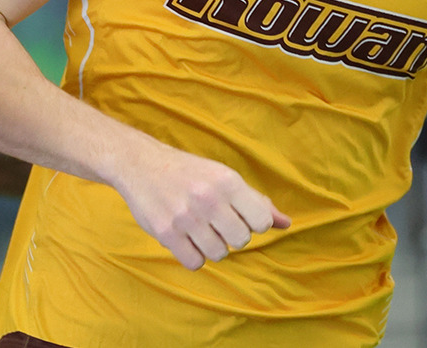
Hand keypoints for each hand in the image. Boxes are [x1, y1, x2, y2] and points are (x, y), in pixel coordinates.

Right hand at [108, 135, 289, 269]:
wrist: (140, 164)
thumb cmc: (188, 173)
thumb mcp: (224, 177)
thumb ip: (256, 202)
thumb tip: (286, 224)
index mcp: (227, 181)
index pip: (261, 221)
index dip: (252, 223)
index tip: (237, 215)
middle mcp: (207, 198)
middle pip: (241, 240)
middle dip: (231, 235)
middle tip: (215, 222)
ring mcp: (185, 216)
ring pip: (219, 254)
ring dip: (211, 246)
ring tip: (199, 229)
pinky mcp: (165, 232)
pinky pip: (194, 262)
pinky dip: (192, 255)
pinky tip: (185, 239)